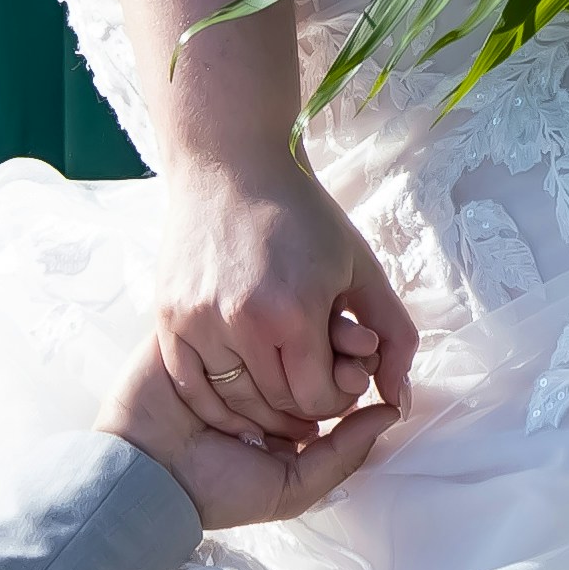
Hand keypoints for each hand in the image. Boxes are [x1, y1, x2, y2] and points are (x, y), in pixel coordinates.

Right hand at [93, 321, 395, 531]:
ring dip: (293, 331)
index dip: (353, 356)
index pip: (328, 360)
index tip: (367, 355)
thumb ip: (344, 453)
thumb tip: (393, 409)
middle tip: (353, 341)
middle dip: (334, 338)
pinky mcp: (183, 331)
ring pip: (268, 321)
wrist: (142, 480)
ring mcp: (218, 345)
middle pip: (305, 333)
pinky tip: (251, 346)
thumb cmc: (216, 490)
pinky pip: (222, 319)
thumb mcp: (292, 486)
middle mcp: (254, 368)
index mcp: (283, 396)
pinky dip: (241, 330)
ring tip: (312, 348)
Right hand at [149, 157, 416, 446]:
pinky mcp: (168, 315)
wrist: (232, 166)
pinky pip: (189, 383)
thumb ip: (395, 335)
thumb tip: (400, 401)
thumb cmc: (303, 215)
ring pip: (231, 399)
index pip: (317, 399)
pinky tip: (236, 384)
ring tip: (277, 379)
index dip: (335, 397)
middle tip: (309, 378)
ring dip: (259, 402)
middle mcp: (242, 322)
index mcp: (295, 312)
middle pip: (276, 403)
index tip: (337, 376)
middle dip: (300, 402)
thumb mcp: (363, 268)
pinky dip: (213, 396)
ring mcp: (198, 319)